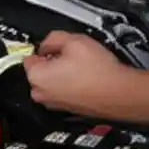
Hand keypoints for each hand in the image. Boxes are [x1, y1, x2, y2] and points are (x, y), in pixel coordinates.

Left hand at [23, 31, 138, 117]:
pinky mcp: (66, 109)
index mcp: (36, 77)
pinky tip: (86, 79)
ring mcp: (52, 104)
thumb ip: (53, 38)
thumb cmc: (98, 71)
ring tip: (82, 69)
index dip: (45, 50)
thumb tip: (47, 44)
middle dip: (52, 62)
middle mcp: (40, 94)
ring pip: (52, 82)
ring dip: (62, 74)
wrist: (119, 94)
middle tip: (73, 57)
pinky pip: (63, 92)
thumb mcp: (74, 40)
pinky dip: (71, 86)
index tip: (56, 48)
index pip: (29, 58)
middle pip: (40, 71)